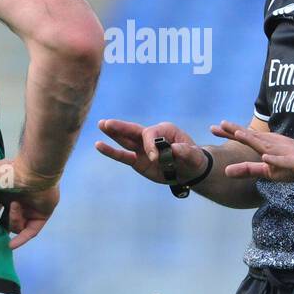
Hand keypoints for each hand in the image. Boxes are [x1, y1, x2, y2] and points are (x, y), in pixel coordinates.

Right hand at [0, 149, 60, 248]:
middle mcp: (16, 200)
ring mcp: (29, 209)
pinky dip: (21, 239)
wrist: (33, 172)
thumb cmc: (8, 171)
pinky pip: (30, 232)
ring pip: (16, 226)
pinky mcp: (41, 216)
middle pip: (4, 220)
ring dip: (13, 220)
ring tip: (15, 206)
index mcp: (3, 192)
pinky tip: (10, 245)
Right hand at [94, 119, 209, 184]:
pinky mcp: (137, 160)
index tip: (155, 158)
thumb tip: (174, 150)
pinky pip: (123, 156)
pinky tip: (99, 145)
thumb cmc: (193, 159)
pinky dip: (112, 151)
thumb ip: (185, 152)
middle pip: (133, 130)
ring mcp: (142, 149)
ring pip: (125, 140)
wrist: (190, 171)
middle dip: (121, 127)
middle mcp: (151, 137)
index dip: (150, 145)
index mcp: (165, 130)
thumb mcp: (194, 156)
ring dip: (113, 134)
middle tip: (106, 123)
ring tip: (101, 124)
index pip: (150, 134)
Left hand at [212, 120, 293, 185]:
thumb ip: (248, 169)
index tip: (213, 127)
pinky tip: (265, 158)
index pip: (247, 137)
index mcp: (269, 145)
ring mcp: (286, 153)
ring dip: (253, 139)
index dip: (231, 132)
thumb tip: (225, 171)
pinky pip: (285, 162)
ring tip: (238, 134)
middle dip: (236, 131)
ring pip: (267, 146)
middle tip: (218, 125)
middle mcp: (276, 145)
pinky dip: (275, 160)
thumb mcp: (269, 171)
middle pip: (253, 137)